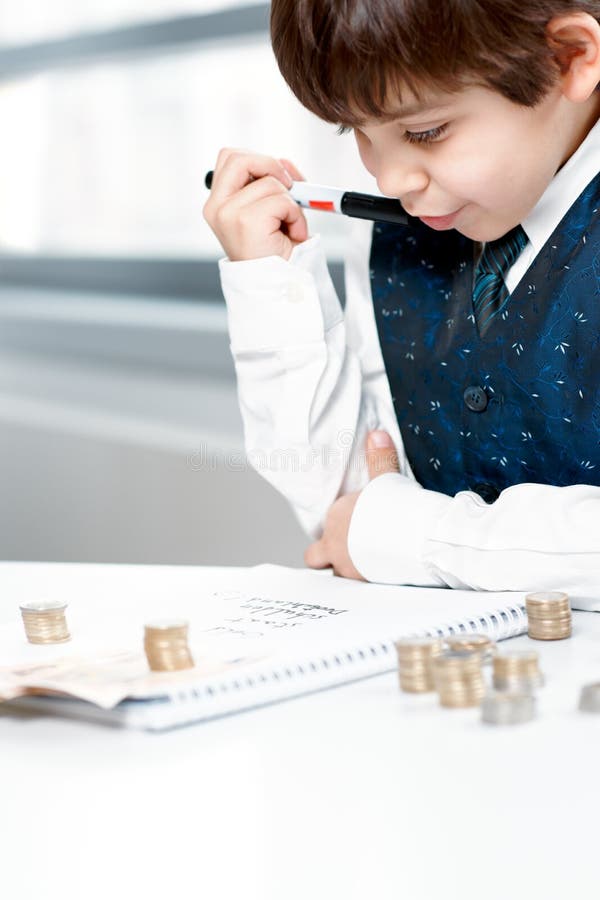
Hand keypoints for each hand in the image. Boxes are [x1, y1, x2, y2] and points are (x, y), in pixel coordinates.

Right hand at [202, 148, 308, 260]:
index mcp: (217, 203)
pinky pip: (282, 200)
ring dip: (291, 203)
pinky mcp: (246, 221)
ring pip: (270, 182)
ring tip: (289, 226)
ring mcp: (228, 214)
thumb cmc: (273, 252)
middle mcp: (216, 207)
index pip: (231, 158)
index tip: (279, 178)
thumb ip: (271, 182)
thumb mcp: (270, 209)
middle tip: (289, 188)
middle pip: (241, 158)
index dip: (259, 160)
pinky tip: (292, 234)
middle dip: (271, 167)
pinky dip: (296, 215)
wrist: (277, 286)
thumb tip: (284, 163)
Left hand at [304, 430, 399, 577]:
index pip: (326, 523)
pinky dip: (366, 583)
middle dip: (326, 555)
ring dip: (346, 571)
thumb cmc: (398, 508)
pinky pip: (356, 588)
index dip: (339, 526)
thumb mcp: (387, 479)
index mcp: (335, 517)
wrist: (416, 537)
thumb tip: (376, 434)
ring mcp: (346, 567)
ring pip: (335, 574)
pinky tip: (381, 578)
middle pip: (314, 555)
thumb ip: (380, 459)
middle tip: (348, 550)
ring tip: (368, 566)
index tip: (357, 524)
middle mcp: (334, 544)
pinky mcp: (363, 585)